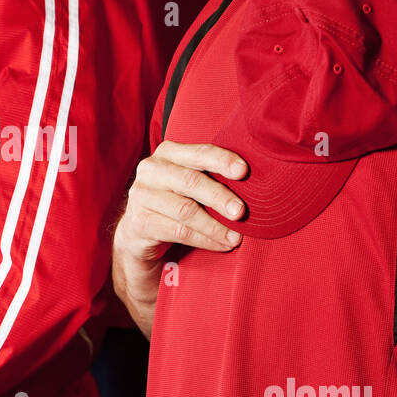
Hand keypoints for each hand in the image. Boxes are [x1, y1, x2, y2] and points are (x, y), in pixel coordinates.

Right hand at [112, 141, 247, 335]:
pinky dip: (204, 239)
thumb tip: (258, 182)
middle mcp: (150, 170)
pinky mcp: (138, 223)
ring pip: (185, 210)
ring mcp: (141, 196)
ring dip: (215, 225)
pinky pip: (178, 231)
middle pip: (190, 181)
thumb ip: (211, 175)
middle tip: (242, 212)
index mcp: (167, 153)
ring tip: (237, 236)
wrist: (139, 233)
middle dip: (220, 197)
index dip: (222, 161)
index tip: (244, 172)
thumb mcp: (189, 184)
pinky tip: (221, 244)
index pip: (199, 152)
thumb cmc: (175, 202)